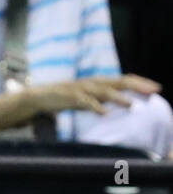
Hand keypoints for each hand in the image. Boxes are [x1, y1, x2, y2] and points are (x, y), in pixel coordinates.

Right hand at [28, 74, 160, 115]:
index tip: (156, 89)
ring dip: (120, 98)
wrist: (37, 97)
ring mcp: (82, 89)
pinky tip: (105, 113)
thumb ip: (99, 99)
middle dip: (138, 86)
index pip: (124, 79)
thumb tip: (114, 105)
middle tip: (155, 91)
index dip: (141, 83)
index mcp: (98, 82)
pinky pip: (86, 103)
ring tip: (133, 105)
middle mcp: (93, 82)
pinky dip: (96, 107)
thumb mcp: (85, 98)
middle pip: (120, 82)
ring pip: (105, 91)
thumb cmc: (62, 99)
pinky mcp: (70, 98)